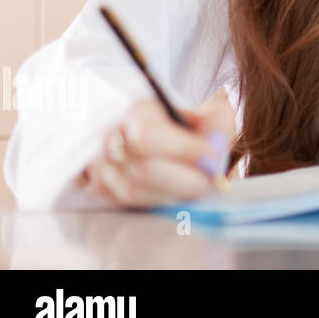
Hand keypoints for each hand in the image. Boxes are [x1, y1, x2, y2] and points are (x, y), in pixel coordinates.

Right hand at [79, 88, 235, 208]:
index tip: (213, 158)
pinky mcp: (100, 188)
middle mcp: (111, 137)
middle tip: (208, 180)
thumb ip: (218, 125)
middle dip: (184, 180)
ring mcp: (101, 165)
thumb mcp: (208, 115)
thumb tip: (215, 149)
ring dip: (172, 195)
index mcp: (138, 112)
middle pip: (143, 171)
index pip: (149, 137)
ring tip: (193, 185)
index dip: (184, 151)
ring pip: (134, 193)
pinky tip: (173, 192)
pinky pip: (127, 205)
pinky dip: (156, 203)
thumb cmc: (188, 126)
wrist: (161, 135)